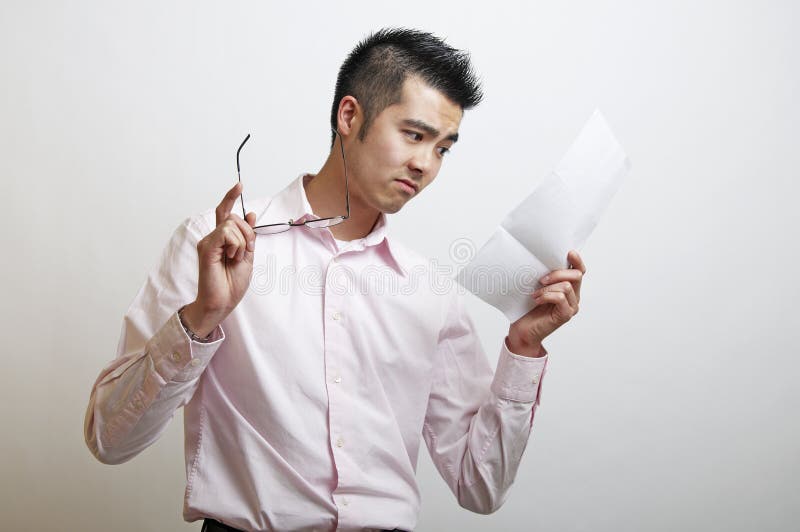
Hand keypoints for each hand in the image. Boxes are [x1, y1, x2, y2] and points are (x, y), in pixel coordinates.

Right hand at [182, 182, 256, 336]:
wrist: (223, 301)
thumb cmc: (232, 283)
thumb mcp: (248, 256)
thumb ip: (248, 236)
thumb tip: (250, 214)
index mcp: (222, 239)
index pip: (225, 213)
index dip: (231, 197)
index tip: (239, 184)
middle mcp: (212, 238)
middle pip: (234, 218)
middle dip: (247, 233)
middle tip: (245, 253)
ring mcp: (208, 242)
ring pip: (231, 225)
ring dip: (242, 243)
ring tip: (235, 259)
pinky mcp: (206, 248)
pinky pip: (225, 233)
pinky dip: (235, 245)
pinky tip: (231, 257)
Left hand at [506, 250, 585, 356]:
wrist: (522, 330)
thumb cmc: (528, 308)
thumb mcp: (537, 286)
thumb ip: (546, 275)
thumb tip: (542, 257)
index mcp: (570, 288)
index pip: (579, 271)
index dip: (577, 261)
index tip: (568, 252)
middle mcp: (574, 297)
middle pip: (576, 275)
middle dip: (557, 273)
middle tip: (541, 279)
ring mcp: (571, 307)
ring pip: (566, 286)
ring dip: (548, 288)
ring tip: (536, 294)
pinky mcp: (565, 315)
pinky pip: (560, 298)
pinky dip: (547, 296)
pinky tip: (537, 300)